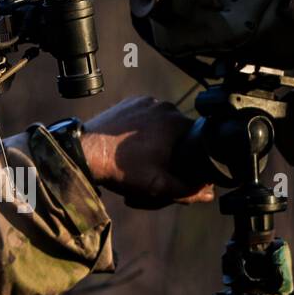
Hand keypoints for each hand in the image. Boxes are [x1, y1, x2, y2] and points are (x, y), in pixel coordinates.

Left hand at [81, 96, 212, 205]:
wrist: (86, 152)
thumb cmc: (120, 168)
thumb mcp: (157, 186)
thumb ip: (186, 190)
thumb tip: (207, 193)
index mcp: (176, 122)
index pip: (197, 140)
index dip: (190, 159)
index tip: (176, 171)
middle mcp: (164, 106)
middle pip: (179, 133)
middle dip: (172, 152)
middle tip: (154, 170)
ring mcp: (146, 102)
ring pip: (162, 124)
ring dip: (157, 141)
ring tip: (141, 159)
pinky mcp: (131, 102)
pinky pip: (146, 117)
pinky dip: (142, 130)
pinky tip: (131, 146)